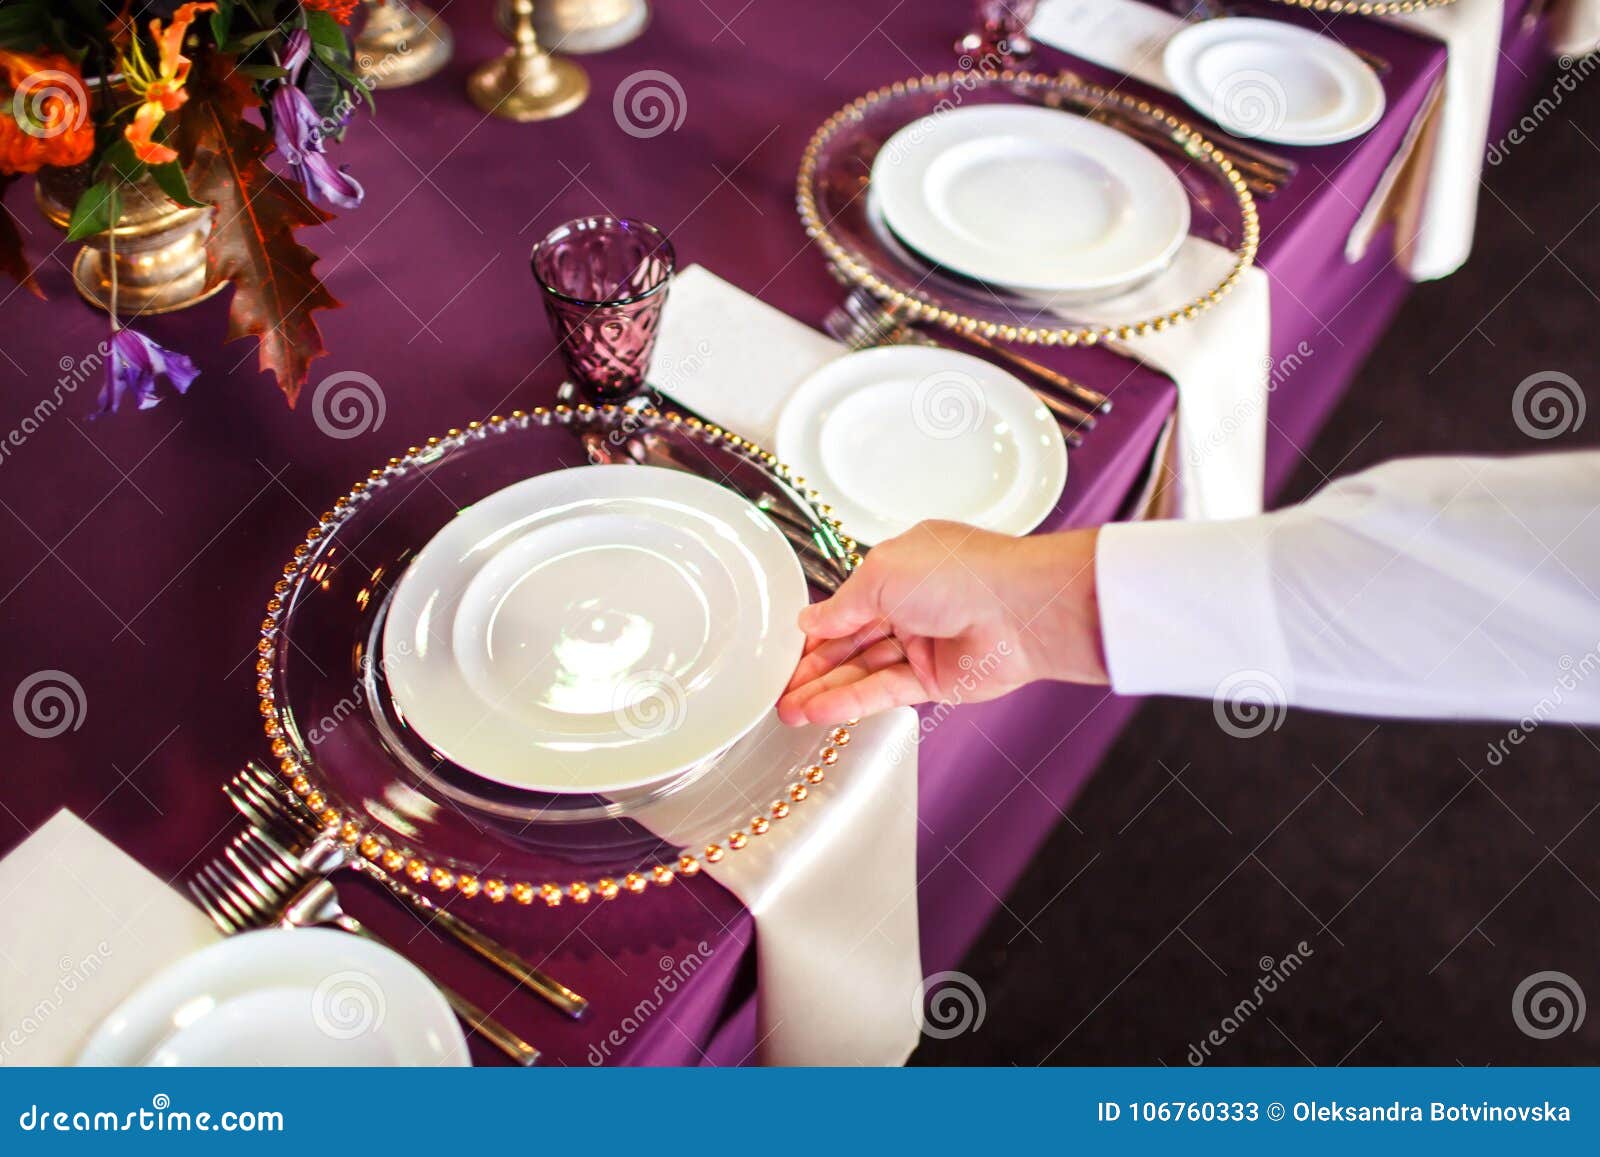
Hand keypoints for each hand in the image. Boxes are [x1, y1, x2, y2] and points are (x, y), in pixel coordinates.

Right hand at [776, 521, 1107, 726]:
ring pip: (864, 672)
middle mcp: (913, 606)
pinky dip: (851, 702)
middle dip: (813, 667)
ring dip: (825, 690)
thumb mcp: (881, 573)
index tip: (786, 651)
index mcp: (901, 569)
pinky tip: (820, 712)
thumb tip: (812, 619)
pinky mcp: (937, 681)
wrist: (1020, 611)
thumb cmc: (964, 574)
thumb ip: (841, 605)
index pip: (847, 605)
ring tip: (789, 710)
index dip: (816, 630)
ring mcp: (925, 645)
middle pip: (851, 643)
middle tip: (780, 689)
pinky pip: (884, 693)